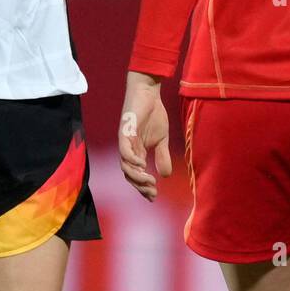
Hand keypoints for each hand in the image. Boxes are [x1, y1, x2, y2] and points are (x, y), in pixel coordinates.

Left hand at [119, 71, 171, 200]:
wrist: (148, 93)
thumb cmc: (153, 114)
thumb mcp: (162, 139)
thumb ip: (162, 156)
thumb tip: (165, 176)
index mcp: (137, 152)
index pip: (136, 175)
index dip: (143, 187)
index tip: (154, 196)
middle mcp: (128, 150)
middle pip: (129, 174)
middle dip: (140, 186)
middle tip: (152, 193)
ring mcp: (125, 141)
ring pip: (125, 165)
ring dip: (136, 176)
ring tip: (149, 181)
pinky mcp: (125, 132)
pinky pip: (124, 150)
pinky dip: (131, 160)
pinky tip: (142, 165)